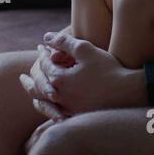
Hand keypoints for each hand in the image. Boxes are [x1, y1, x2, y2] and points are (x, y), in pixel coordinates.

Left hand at [19, 31, 145, 120]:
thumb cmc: (108, 70)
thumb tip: (46, 37)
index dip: (42, 53)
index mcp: (59, 80)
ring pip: (41, 102)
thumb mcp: (86, 50)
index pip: (43, 65)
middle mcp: (59, 97)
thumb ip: (64, 42)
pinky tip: (43, 103)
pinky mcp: (74, 117)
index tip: (42, 47)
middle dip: (31, 74)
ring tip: (28, 86)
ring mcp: (66, 110)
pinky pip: (51, 114)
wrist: (127, 94)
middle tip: (26, 70)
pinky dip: (43, 106)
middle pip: (36, 86)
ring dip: (33, 91)